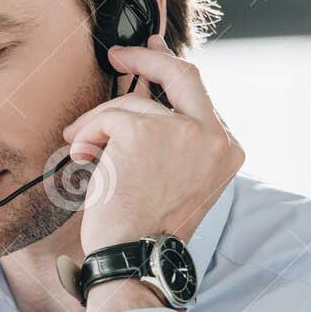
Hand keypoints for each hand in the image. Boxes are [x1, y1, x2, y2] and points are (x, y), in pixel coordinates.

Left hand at [60, 35, 243, 255]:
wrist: (135, 257)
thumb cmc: (147, 229)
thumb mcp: (176, 178)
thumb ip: (173, 138)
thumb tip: (145, 95)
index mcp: (226, 150)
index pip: (200, 96)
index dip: (170, 72)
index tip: (152, 53)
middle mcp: (214, 137)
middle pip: (182, 74)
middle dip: (146, 59)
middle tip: (118, 56)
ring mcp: (182, 131)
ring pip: (132, 104)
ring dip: (99, 125)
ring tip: (86, 152)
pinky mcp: (144, 131)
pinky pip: (108, 116)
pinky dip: (88, 134)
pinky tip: (84, 157)